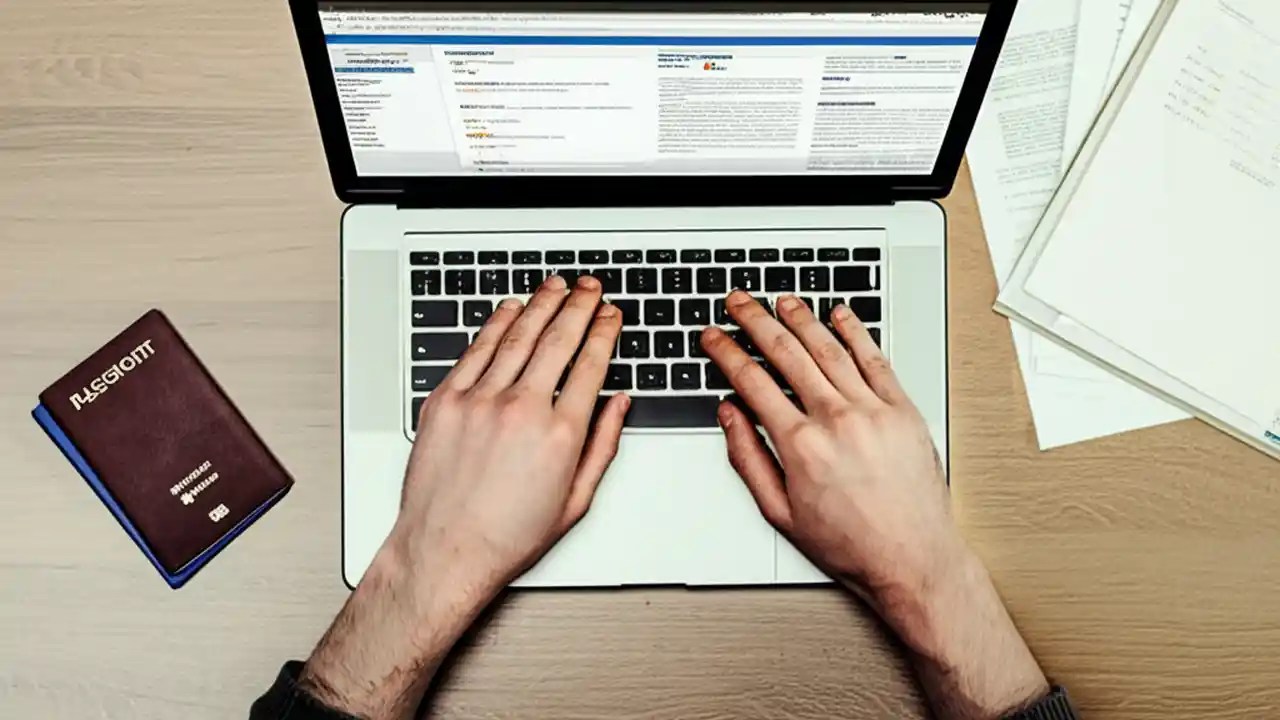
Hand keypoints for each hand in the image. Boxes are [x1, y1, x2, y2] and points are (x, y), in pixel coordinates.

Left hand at [394, 273, 628, 595]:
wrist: (444, 552)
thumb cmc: (506, 536)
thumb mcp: (575, 500)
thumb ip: (603, 445)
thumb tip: (619, 404)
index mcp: (561, 434)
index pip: (591, 363)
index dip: (604, 332)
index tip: (611, 316)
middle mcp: (521, 410)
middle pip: (558, 339)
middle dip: (579, 306)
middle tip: (591, 289)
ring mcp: (479, 402)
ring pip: (517, 336)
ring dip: (540, 305)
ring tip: (556, 286)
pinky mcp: (445, 403)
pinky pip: (475, 351)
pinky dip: (495, 324)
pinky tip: (510, 310)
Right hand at [702, 292, 1047, 719]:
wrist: (913, 560)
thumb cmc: (851, 545)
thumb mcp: (780, 512)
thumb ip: (748, 458)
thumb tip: (729, 415)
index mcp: (801, 445)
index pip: (753, 382)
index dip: (727, 353)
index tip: (714, 337)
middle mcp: (837, 419)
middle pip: (787, 353)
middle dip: (756, 321)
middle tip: (739, 302)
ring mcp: (873, 411)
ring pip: (830, 348)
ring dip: (802, 318)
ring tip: (782, 300)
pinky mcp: (903, 411)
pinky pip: (876, 359)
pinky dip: (856, 332)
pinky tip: (841, 314)